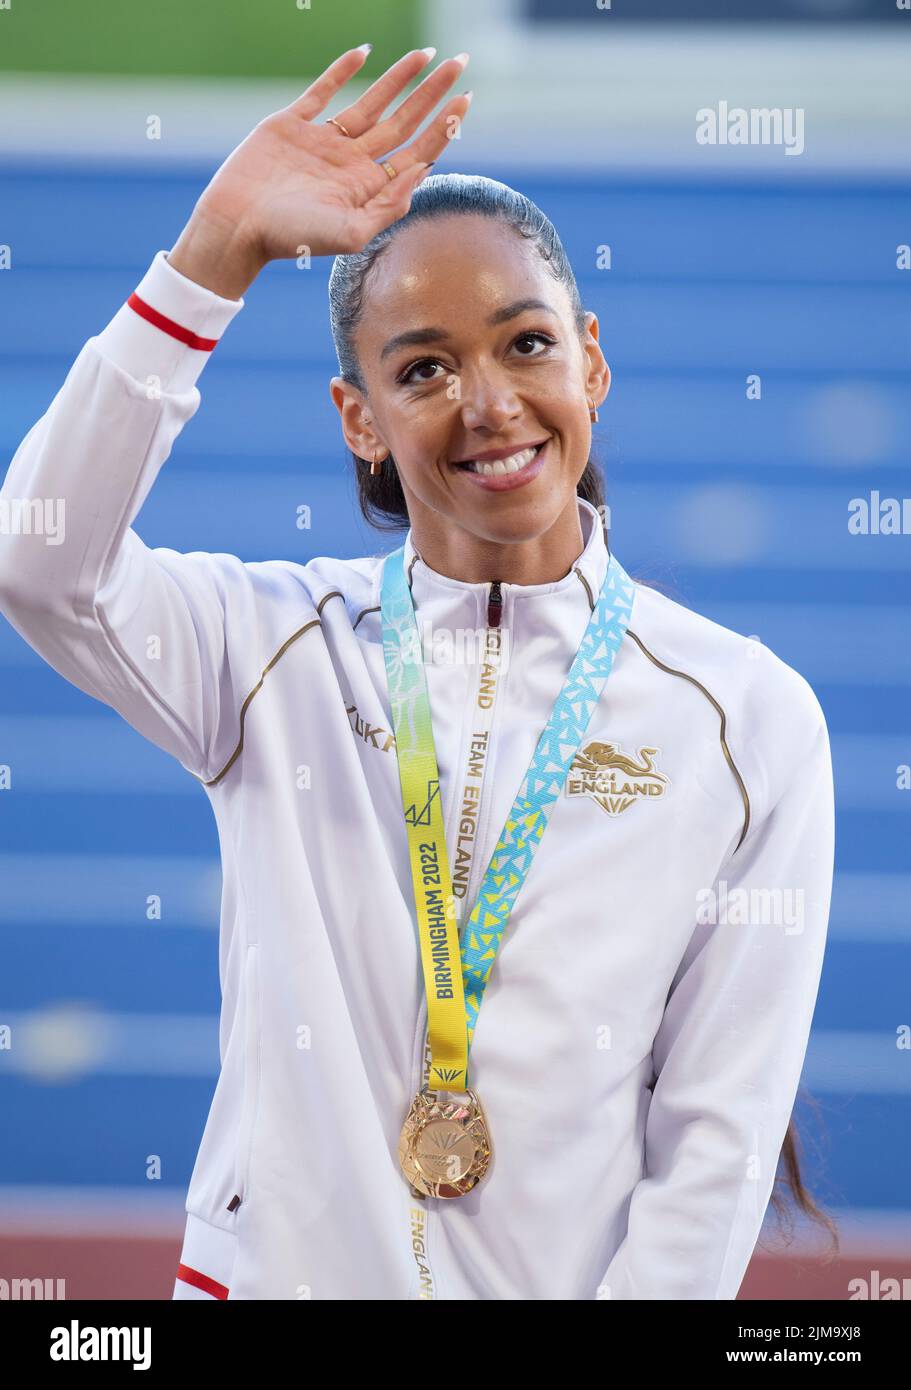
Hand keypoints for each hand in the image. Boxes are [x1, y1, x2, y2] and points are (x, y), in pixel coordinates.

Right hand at [169, 46, 471, 298]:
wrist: (236, 226)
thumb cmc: (291, 238)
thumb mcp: (350, 234)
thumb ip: (389, 206)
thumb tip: (424, 171)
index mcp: (368, 189)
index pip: (417, 152)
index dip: (443, 126)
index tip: (465, 99)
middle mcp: (351, 164)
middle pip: (402, 122)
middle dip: (431, 94)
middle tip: (459, 63)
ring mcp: (323, 142)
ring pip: (371, 103)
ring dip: (398, 78)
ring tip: (425, 54)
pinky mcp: (292, 125)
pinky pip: (322, 91)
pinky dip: (341, 70)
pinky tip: (364, 52)